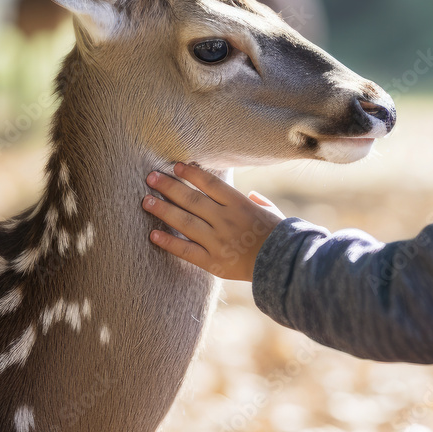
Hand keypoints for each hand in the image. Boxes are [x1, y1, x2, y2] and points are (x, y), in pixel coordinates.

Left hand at [142, 162, 285, 280]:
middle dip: (169, 187)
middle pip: (192, 199)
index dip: (191, 173)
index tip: (175, 165)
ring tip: (146, 201)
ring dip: (163, 210)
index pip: (210, 184)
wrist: (286, 266)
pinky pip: (187, 251)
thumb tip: (252, 195)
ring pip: (185, 222)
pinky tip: (152, 234)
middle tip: (150, 177)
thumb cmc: (280, 236)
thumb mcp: (272, 212)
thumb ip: (259, 202)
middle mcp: (226, 220)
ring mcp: (218, 241)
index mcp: (240, 204)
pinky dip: (169, 242)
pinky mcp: (214, 262)